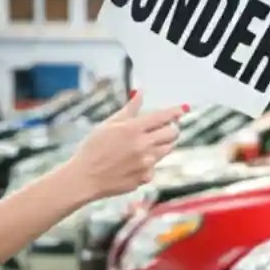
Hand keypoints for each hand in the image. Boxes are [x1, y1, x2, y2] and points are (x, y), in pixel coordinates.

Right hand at [60, 91, 187, 201]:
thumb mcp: (108, 125)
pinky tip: (131, 163)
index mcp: (132, 129)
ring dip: (161, 144)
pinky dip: (148, 162)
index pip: (162, 117)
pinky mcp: (146, 177)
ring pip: (167, 149)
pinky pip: (155, 165)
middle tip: (160, 129)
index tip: (185, 108)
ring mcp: (146, 162)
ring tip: (141, 145)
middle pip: (172, 133)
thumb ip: (129, 109)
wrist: (85, 178)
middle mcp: (143, 145)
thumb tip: (140, 92)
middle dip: (170, 128)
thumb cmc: (94, 148)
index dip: (175, 111)